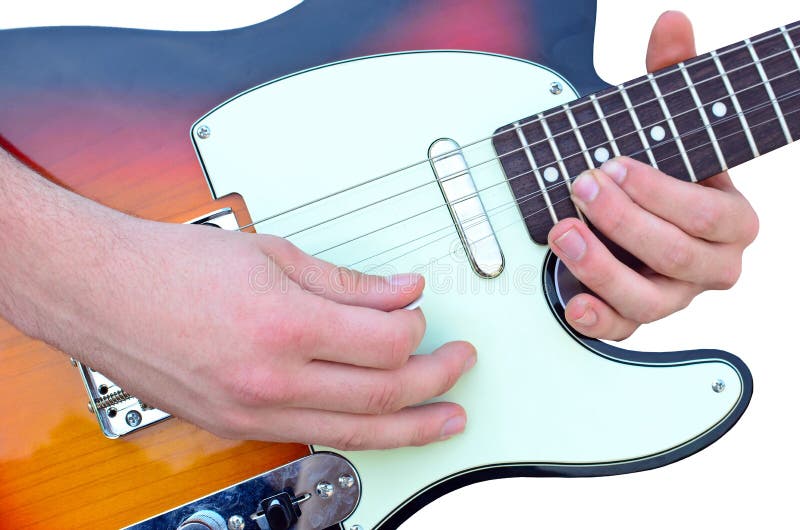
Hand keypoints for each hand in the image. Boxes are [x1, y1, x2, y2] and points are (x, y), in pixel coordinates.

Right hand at [0, 152, 474, 449]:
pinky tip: (381, 424)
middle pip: (383, 395)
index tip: (423, 316)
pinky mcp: (240, 426)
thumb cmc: (173, 266)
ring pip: (357, 432)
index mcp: (286, 325)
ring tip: (448, 420)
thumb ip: (347, 282)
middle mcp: (273, 379)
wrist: (102, 293)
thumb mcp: (273, 254)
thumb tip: (400, 291)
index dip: (419, 330)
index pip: (388, 343)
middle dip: (436, 383)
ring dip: (412, 427)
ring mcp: (255, 412)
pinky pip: (317, 437)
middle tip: (462, 367)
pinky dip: (359, 432)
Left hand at [546, 11, 758, 340]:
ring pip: (650, 299)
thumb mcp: (660, 122)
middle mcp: (709, 265)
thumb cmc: (651, 168)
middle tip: (580, 186)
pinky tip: (571, 304)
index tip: (613, 164)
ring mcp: (671, 296)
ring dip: (602, 267)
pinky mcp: (633, 316)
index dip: (659, 192)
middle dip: (624, 221)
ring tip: (561, 233)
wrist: (629, 213)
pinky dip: (596, 319)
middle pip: (677, 255)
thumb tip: (671, 22)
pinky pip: (622, 331)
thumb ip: (670, 76)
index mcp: (730, 220)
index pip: (709, 215)